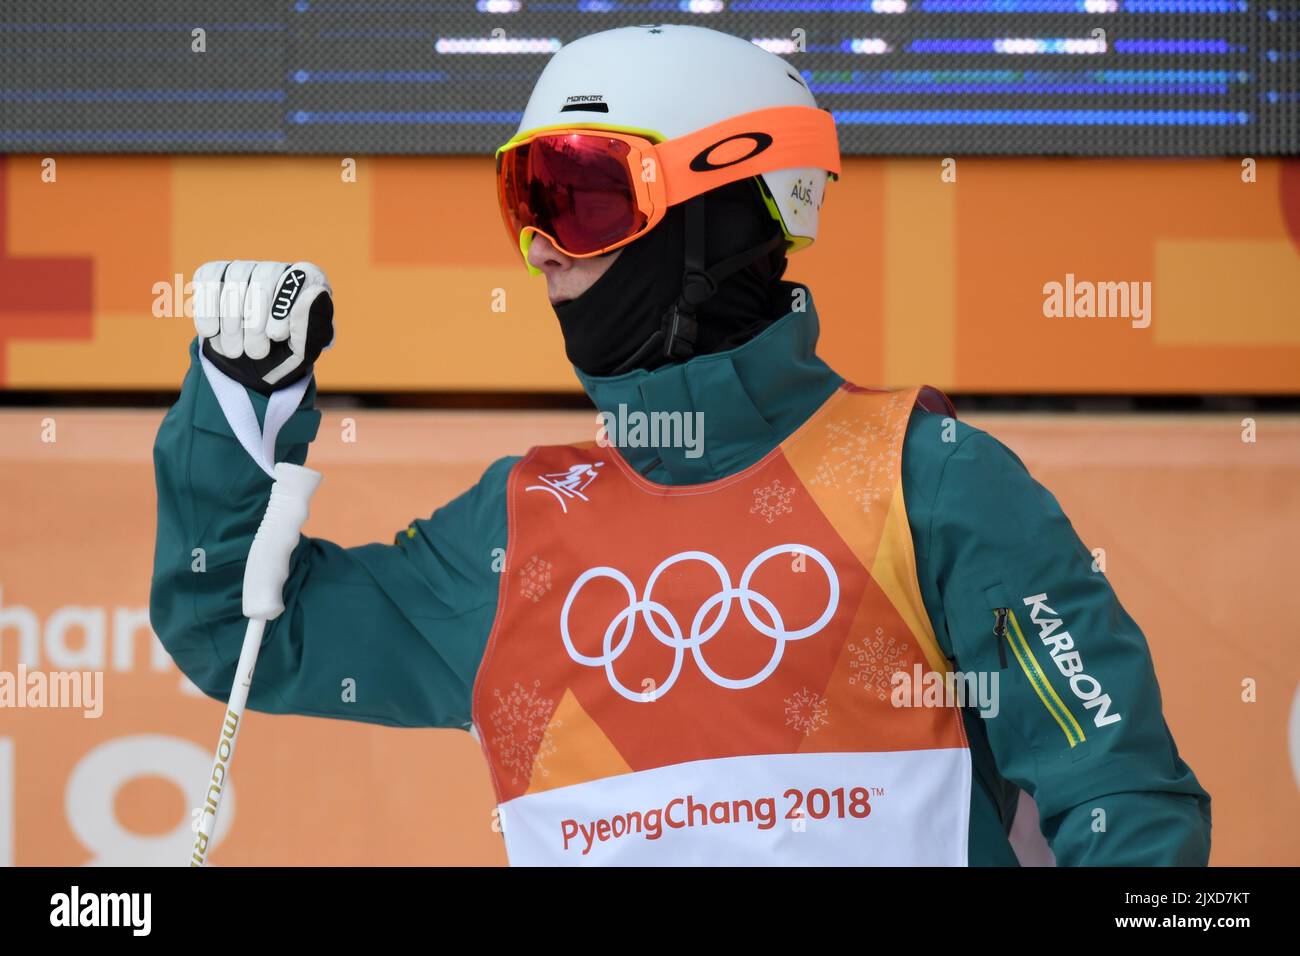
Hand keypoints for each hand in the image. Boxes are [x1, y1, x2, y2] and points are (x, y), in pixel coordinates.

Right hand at [192, 260, 333, 393]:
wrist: (249, 367)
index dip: (285, 302)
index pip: (303, 274)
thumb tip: (316, 292)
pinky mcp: (218, 273)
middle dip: (255, 320)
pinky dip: (207, 308)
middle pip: (265, 276)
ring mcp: (247, 268)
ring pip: (236, 277)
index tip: (276, 335)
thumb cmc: (284, 356)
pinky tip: (212, 332)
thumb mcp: (303, 351)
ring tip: (235, 351)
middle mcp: (279, 270)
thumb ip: (311, 325)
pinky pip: (208, 278)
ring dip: (231, 321)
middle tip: (254, 353)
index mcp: (309, 284)